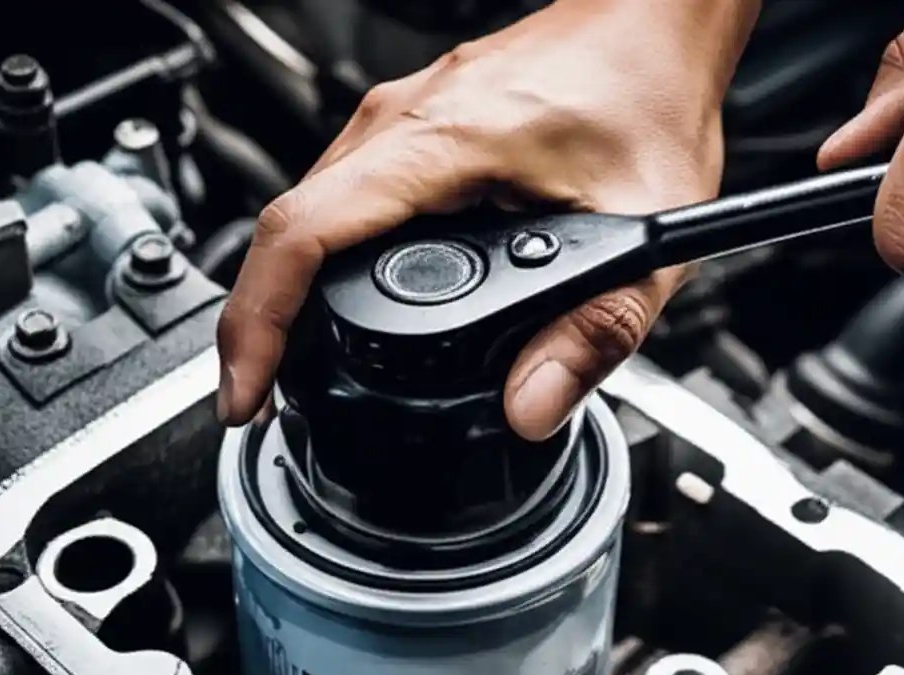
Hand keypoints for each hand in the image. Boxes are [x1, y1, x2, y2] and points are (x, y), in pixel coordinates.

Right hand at [216, 0, 758, 438]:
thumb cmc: (649, 94)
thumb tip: (531, 407)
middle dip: (262, 323)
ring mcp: (401, 119)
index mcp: (443, 143)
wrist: (655, 24)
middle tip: (265, 399)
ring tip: (291, 366)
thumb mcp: (645, 231)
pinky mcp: (415, 128)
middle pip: (289, 228)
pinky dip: (327, 258)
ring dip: (290, 292)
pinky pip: (346, 197)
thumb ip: (594, 332)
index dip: (257, 324)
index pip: (302, 233)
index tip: (248, 391)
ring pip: (312, 211)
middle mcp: (402, 122)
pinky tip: (343, 301)